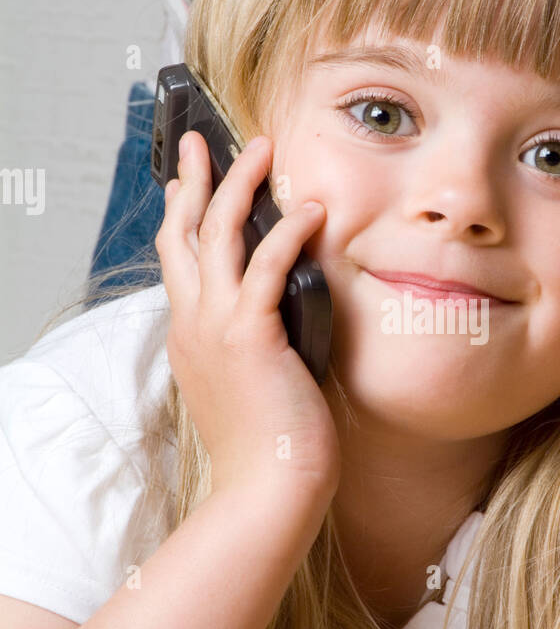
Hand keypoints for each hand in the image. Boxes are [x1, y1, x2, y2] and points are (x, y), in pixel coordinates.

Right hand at [156, 128, 340, 504]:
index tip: (183, 184)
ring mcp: (216, 328)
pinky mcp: (251, 336)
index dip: (181, 216)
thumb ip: (254, 342)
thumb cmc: (269, 446)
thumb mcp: (250, 382)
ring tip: (262, 148)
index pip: (179, 262)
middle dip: (193, 180)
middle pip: (184, 234)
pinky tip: (310, 209)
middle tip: (201, 140)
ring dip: (239, 185)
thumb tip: (283, 316)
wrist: (267, 489)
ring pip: (219, 236)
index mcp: (190, 336)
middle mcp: (194, 325)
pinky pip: (266, 267)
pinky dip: (288, 232)